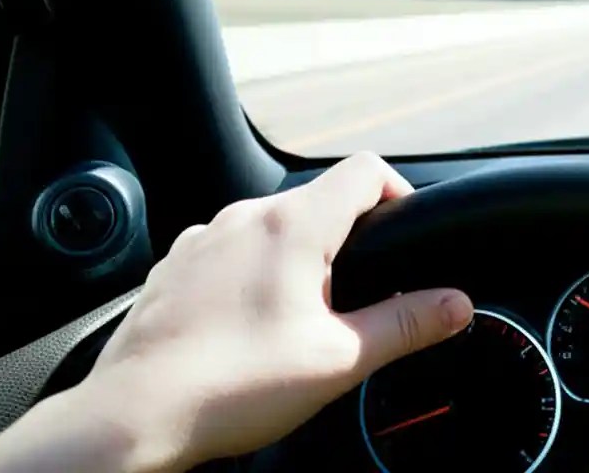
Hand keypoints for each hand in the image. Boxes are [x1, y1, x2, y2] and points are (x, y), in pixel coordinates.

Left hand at [80, 152, 473, 469]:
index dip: (397, 192)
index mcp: (293, 226)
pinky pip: (229, 252)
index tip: (404, 232)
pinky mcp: (175, 267)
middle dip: (347, 241)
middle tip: (355, 301)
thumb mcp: (339, 359)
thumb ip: (406, 325)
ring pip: (271, 227)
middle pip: (318, 201)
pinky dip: (251, 275)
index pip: (365, 170)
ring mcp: (203, 239)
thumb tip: (456, 305)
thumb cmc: (231, 386)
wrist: (132, 417)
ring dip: (297, 259)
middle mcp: (244, 217)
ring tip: (299, 321)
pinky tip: (248, 328)